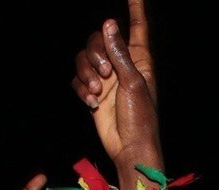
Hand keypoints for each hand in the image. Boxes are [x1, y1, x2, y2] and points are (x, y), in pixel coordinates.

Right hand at [71, 1, 162, 187]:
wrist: (129, 147)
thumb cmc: (140, 117)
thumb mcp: (132, 81)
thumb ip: (119, 52)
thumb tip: (108, 23)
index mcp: (139, 59)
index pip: (137, 27)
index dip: (135, 9)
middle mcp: (121, 64)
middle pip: (98, 40)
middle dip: (95, 54)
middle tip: (103, 74)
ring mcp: (106, 78)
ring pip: (83, 58)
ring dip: (85, 73)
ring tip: (96, 92)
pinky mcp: (92, 93)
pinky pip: (77, 79)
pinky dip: (81, 88)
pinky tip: (91, 102)